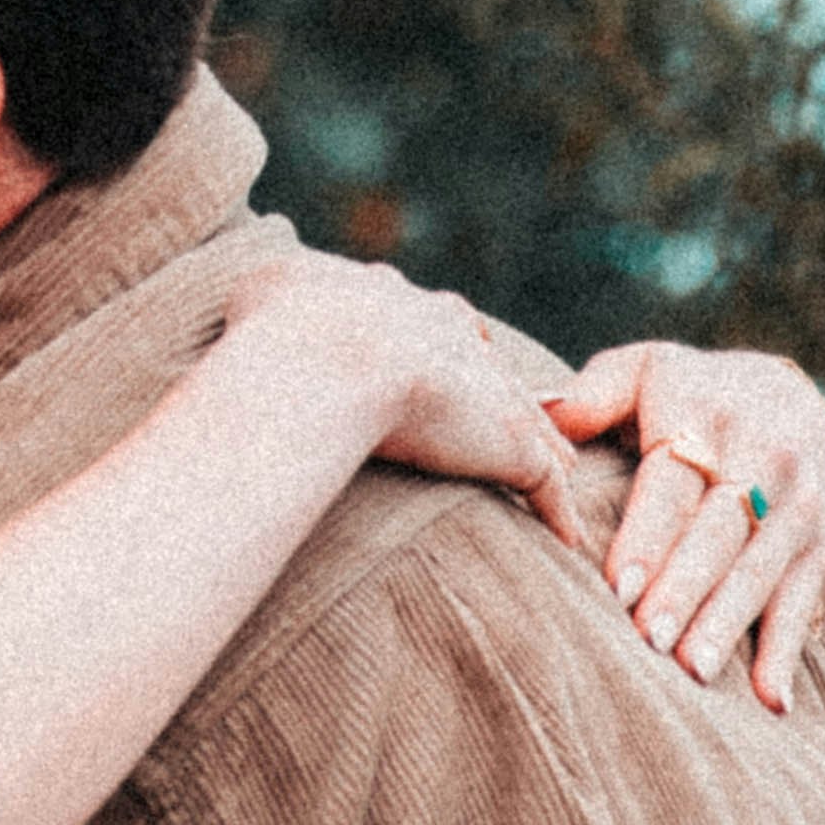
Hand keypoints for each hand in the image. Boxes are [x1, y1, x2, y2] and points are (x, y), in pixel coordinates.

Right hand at [264, 260, 581, 542]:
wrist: (325, 357)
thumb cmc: (282, 326)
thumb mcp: (270, 288)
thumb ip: (273, 294)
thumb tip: (258, 300)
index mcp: (401, 302)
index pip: (438, 323)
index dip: (444, 345)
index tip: (449, 363)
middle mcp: (454, 336)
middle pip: (490, 366)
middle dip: (501, 387)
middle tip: (513, 412)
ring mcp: (487, 389)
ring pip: (527, 418)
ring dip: (542, 443)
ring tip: (561, 466)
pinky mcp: (511, 443)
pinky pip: (545, 482)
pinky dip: (556, 509)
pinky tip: (566, 536)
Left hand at [544, 338, 824, 704]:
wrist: (792, 395)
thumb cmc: (691, 394)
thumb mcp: (645, 371)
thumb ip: (591, 396)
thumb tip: (536, 413)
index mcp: (706, 417)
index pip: (673, 485)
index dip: (649, 536)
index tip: (619, 587)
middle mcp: (762, 458)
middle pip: (721, 532)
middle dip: (687, 590)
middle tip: (651, 642)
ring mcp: (798, 503)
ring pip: (762, 569)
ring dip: (731, 623)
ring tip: (696, 671)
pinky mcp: (821, 540)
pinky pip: (806, 598)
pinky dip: (788, 652)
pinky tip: (770, 701)